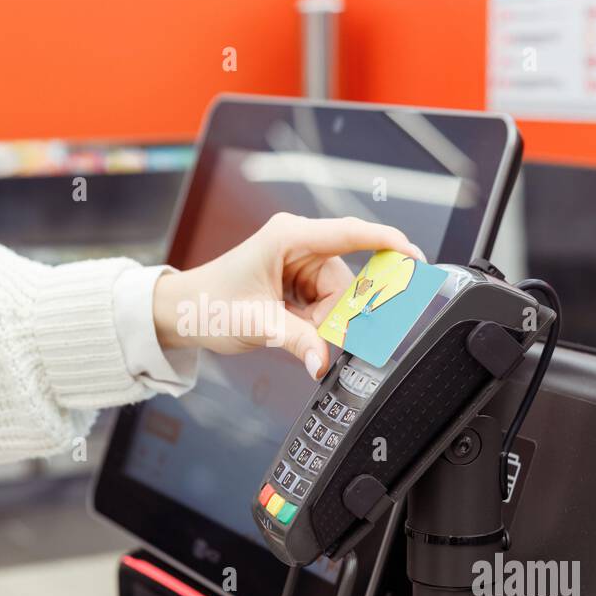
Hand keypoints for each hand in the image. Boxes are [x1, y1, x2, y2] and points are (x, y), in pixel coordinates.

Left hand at [152, 213, 425, 378]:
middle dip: (339, 312)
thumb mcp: (254, 324)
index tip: (414, 257)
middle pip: (345, 278)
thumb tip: (322, 361)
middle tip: (319, 335)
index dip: (386, 243)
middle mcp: (296, 243)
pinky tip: (291, 326)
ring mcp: (296, 260)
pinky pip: (323, 302)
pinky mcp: (295, 278)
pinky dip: (314, 321)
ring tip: (291, 331)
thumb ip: (294, 341)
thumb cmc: (207, 303)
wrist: (180, 311)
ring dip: (323, 321)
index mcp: (287, 238)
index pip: (349, 234)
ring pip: (336, 295)